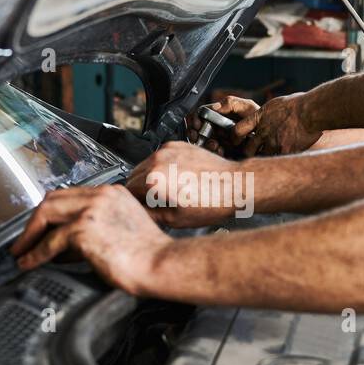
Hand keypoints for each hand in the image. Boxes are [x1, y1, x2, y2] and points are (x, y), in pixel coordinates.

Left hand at [11, 185, 170, 294]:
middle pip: (52, 199)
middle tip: (23, 240)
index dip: (49, 212)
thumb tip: (65, 246)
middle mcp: (101, 196)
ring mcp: (92, 210)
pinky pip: (51, 241)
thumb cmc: (149, 255)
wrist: (162, 265)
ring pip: (45, 214)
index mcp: (112, 192)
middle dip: (33, 221)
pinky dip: (36, 253)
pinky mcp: (85, 229)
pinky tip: (29, 263)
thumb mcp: (122, 230)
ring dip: (29, 236)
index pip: (69, 194)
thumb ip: (96, 228)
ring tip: (20, 252)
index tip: (39, 228)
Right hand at [126, 141, 245, 226]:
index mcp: (154, 180)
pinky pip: (160, 156)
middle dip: (140, 189)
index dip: (135, 202)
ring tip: (169, 190)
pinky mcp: (178, 145)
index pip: (127, 191)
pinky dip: (163, 166)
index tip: (142, 207)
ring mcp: (168, 150)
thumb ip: (150, 215)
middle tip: (156, 201)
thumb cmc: (212, 202)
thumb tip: (138, 213)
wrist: (236, 184)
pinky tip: (178, 178)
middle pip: (133, 176)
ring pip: (145, 164)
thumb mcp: (176, 220)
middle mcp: (158, 161)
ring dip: (150, 176)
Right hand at [187, 95, 259, 153]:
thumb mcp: (246, 107)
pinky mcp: (223, 153)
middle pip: (196, 131)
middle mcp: (214, 128)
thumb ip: (231, 103)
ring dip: (205, 145)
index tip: (197, 125)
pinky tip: (221, 151)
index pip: (198, 116)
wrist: (268, 134)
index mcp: (217, 116)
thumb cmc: (257, 118)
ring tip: (215, 145)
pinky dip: (214, 153)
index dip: (194, 120)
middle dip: (194, 135)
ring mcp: (218, 141)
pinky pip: (213, 155)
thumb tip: (214, 107)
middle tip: (198, 138)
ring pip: (202, 144)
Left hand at [240, 93, 319, 155]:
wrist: (310, 111)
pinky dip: (280, 161)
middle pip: (247, 149)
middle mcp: (264, 132)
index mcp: (260, 117)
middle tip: (253, 154)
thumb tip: (265, 117)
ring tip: (270, 159)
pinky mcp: (284, 151)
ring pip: (263, 157)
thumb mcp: (276, 105)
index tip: (236, 141)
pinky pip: (278, 160)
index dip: (235, 138)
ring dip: (266, 157)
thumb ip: (267, 114)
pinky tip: (284, 160)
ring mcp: (273, 143)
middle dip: (249, 153)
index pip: (238, 130)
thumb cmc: (297, 104)